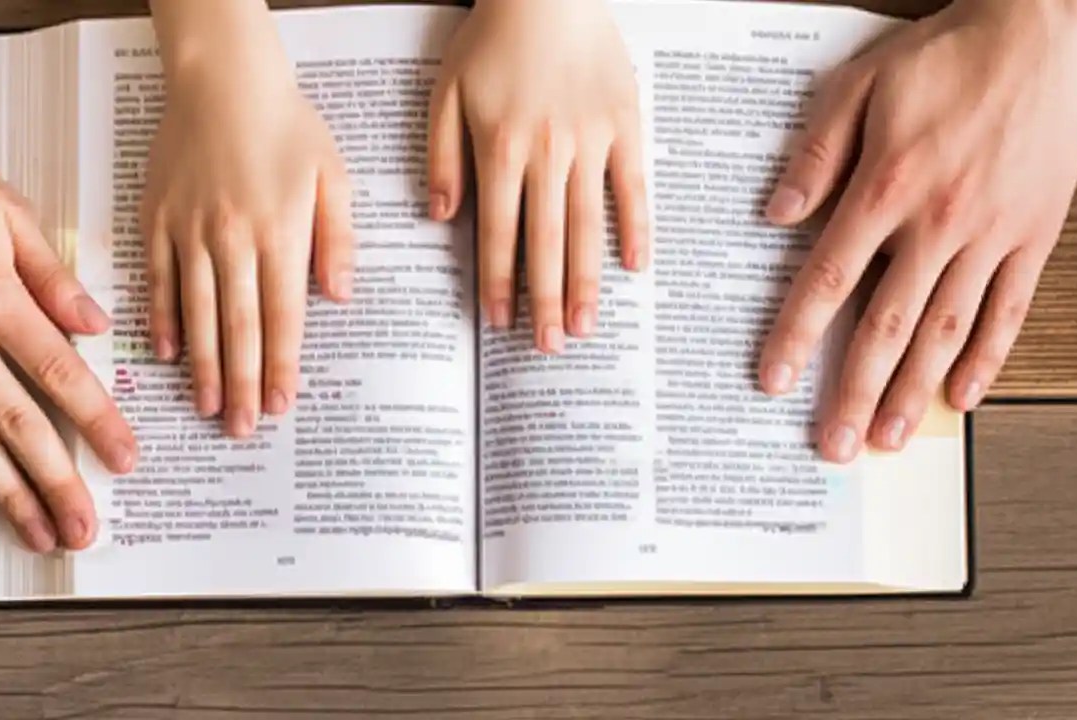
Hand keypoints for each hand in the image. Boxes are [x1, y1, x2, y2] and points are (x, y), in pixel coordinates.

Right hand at [0, 124, 137, 551]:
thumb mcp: (10, 213)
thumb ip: (56, 278)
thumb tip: (99, 325)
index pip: (59, 374)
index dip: (98, 422)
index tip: (126, 459)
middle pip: (16, 424)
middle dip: (56, 483)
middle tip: (85, 528)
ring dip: (7, 495)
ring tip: (40, 533)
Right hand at [142, 7, 352, 436]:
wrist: (223, 79)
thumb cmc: (286, 125)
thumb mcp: (333, 176)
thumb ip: (336, 239)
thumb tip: (340, 296)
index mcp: (279, 232)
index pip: (282, 316)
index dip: (280, 366)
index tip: (280, 406)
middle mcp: (232, 239)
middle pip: (237, 326)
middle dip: (241, 383)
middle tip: (241, 429)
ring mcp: (189, 231)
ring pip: (197, 312)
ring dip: (202, 365)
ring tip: (207, 407)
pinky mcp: (157, 220)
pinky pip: (159, 280)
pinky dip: (163, 319)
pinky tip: (167, 355)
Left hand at [428, 0, 647, 351]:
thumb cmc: (491, 38)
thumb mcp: (445, 92)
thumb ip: (441, 157)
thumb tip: (439, 217)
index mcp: (501, 149)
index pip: (497, 234)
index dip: (498, 283)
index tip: (500, 323)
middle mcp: (548, 155)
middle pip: (546, 243)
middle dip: (546, 301)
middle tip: (550, 347)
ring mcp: (592, 143)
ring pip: (589, 226)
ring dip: (588, 281)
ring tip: (587, 327)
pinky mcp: (627, 126)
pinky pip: (634, 187)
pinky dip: (637, 228)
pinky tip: (636, 267)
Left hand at [759, 0, 1076, 461]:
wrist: (1041, 30)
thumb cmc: (945, 56)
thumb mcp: (858, 85)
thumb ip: (815, 155)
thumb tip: (775, 214)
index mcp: (886, 187)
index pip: (828, 280)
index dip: (798, 336)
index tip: (775, 380)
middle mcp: (939, 221)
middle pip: (886, 325)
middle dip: (854, 392)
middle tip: (832, 445)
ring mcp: (992, 234)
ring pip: (946, 329)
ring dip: (914, 391)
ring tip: (887, 438)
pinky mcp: (1033, 235)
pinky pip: (1009, 309)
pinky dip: (986, 356)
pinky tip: (963, 397)